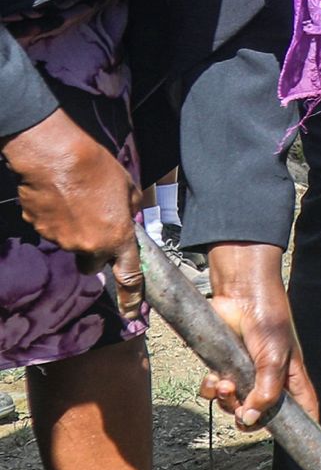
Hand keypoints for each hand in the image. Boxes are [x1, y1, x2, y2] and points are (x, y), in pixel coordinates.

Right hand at [3, 109, 144, 314]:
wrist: (55, 156)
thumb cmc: (97, 168)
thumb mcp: (128, 187)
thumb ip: (130, 211)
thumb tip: (127, 220)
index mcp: (117, 237)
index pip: (128, 276)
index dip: (132, 298)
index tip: (132, 314)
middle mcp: (88, 246)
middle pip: (92, 263)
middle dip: (95, 251)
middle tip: (97, 225)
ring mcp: (61, 240)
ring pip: (72, 244)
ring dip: (76, 229)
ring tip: (78, 199)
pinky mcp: (40, 230)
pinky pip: (52, 229)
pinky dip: (57, 219)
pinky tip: (60, 197)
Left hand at [200, 243, 317, 428]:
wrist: (240, 294)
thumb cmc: (268, 320)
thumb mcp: (275, 358)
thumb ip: (266, 392)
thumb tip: (248, 419)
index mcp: (290, 378)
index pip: (304, 410)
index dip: (303, 427)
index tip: (297, 442)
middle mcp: (268, 379)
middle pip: (260, 415)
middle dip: (246, 415)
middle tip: (239, 405)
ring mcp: (245, 374)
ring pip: (234, 405)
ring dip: (226, 400)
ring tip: (224, 384)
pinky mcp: (223, 367)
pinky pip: (213, 391)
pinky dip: (211, 389)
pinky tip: (214, 377)